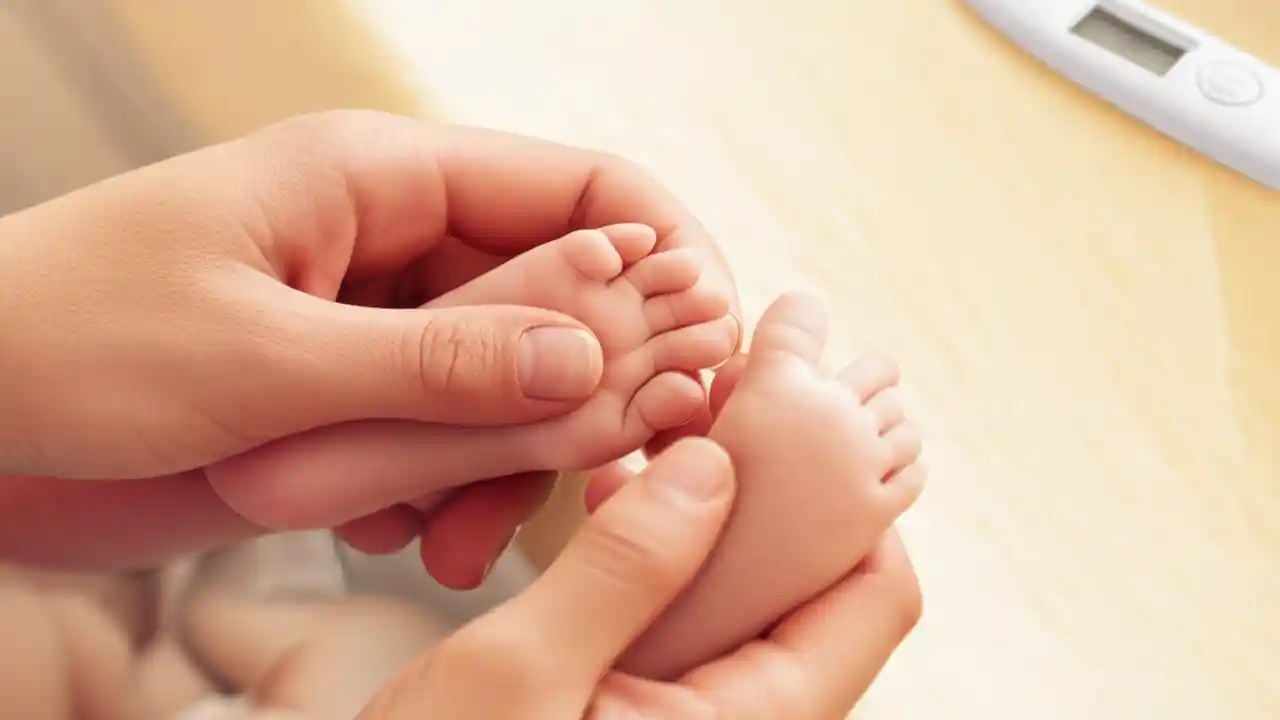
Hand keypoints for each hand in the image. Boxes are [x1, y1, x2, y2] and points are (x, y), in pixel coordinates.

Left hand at [0, 110, 738, 568]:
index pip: (582, 187)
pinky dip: (447, 488)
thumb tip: (588, 364)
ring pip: (511, 380)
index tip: (704, 354)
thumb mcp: (256, 357)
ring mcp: (380, 321)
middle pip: (563, 294)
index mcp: (382, 177)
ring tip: (453, 537)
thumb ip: (432, 365)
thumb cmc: (64, 339)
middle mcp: (397, 240)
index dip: (668, 259)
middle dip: (585, 392)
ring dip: (508, 462)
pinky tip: (399, 532)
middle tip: (591, 474)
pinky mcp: (355, 391)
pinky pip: (450, 430)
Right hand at [360, 438, 921, 719]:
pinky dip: (667, 560)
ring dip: (715, 519)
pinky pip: (690, 626)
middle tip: (720, 410)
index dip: (855, 499)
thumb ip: (621, 570)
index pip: (876, 597)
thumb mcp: (517, 672)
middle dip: (777, 495)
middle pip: (818, 592)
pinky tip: (615, 505)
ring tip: (666, 440)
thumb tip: (713, 466)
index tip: (794, 418)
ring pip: (750, 604)